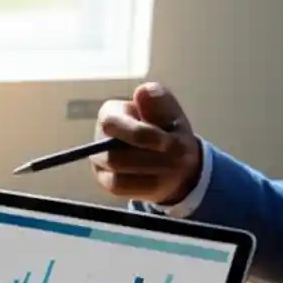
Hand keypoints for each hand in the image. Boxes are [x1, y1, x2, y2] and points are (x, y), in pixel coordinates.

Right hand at [92, 82, 202, 204]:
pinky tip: (165, 178)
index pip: (110, 124)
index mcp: (111, 113)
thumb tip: (141, 92)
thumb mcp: (170, 111)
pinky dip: (149, 184)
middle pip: (114, 156)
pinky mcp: (108, 183)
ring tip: (180, 166)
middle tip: (183, 158)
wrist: (174, 156)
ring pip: (118, 175)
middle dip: (151, 159)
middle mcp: (99, 139)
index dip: (139, 134)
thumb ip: (158, 101)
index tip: (168, 141)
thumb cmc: (167, 127)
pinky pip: (124, 189)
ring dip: (153, 171)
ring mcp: (101, 164)